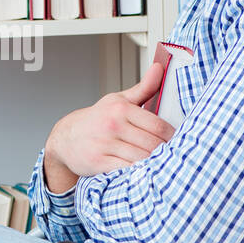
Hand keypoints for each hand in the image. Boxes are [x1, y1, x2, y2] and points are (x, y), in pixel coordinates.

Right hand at [43, 61, 176, 192]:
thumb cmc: (96, 120)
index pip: (158, 126)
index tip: (178, 144)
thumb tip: (160, 68)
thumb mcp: (118, 100)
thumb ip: (143, 87)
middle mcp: (113, 125)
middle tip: (174, 159)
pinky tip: (143, 174)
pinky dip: (137, 174)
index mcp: (121, 109)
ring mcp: (104, 144)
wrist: (66, 137)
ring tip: (162, 168)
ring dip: (154, 165)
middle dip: (165, 153)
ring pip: (141, 159)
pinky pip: (125, 171)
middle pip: (152, 144)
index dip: (172, 138)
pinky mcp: (97, 162)